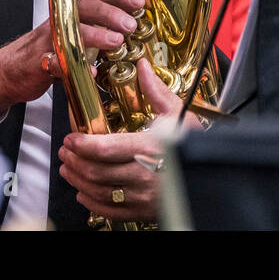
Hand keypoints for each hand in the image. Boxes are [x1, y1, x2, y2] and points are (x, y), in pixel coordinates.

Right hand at [0, 0, 143, 119]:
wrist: (7, 71)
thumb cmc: (46, 51)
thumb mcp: (75, 36)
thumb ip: (98, 31)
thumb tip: (129, 31)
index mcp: (72, 14)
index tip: (139, 3)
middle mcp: (61, 22)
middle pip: (87, 8)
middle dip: (111, 14)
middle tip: (131, 25)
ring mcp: (49, 41)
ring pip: (72, 31)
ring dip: (96, 35)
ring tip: (116, 42)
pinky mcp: (39, 63)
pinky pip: (55, 63)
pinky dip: (72, 66)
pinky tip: (91, 72)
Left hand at [57, 58, 201, 221]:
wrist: (212, 175)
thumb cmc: (196, 146)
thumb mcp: (179, 115)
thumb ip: (156, 92)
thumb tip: (143, 67)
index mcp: (151, 148)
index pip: (105, 149)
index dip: (82, 144)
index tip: (71, 138)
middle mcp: (145, 175)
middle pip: (96, 172)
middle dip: (75, 160)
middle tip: (66, 150)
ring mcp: (143, 197)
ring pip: (99, 192)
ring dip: (78, 180)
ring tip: (69, 167)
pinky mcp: (143, 211)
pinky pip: (110, 211)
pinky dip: (91, 202)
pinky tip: (84, 191)